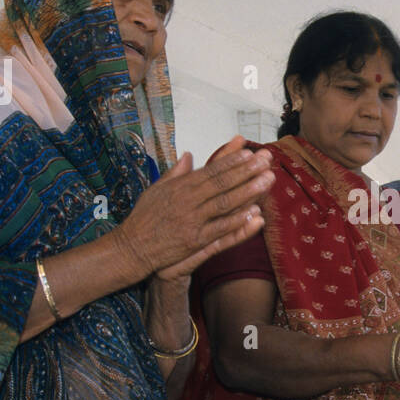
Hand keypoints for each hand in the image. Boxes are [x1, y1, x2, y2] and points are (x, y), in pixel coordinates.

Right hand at [115, 135, 273, 280]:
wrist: (132, 248)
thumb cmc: (144, 218)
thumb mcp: (156, 189)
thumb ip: (175, 173)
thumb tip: (189, 155)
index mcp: (180, 187)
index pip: (210, 170)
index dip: (231, 160)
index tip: (248, 151)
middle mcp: (188, 201)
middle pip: (222, 183)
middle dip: (246, 170)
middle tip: (266, 160)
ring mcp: (193, 221)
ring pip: (225, 204)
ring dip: (248, 191)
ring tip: (267, 180)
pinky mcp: (195, 241)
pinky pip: (221, 230)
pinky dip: (238, 222)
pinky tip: (255, 214)